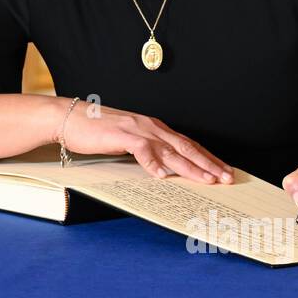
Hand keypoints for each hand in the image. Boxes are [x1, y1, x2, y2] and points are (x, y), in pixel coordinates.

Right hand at [60, 100, 233, 183]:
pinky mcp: (121, 135)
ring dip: (190, 166)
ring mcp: (137, 130)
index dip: (207, 157)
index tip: (223, 170)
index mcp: (153, 128)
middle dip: (209, 163)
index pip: (187, 144)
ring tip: (207, 179)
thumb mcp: (127, 141)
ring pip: (170, 150)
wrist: (70, 118)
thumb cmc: (96, 131)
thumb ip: (146, 151)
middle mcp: (150, 126)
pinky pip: (141, 150)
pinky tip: (162, 175)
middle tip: (227, 177)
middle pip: (186, 147)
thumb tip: (162, 169)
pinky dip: (153, 162)